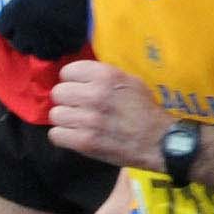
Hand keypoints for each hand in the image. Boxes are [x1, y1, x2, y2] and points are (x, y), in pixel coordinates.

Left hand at [45, 57, 165, 169]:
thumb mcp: (130, 81)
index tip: (80, 88)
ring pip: (55, 115)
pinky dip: (64, 136)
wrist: (158, 141)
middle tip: (79, 107)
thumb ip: (104, 76)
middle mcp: (95, 95)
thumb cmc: (144, 110)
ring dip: (65, 120)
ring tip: (78, 123)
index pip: (67, 71)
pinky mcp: (84, 142)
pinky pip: (56, 135)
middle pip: (58, 93)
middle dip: (67, 100)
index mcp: (106, 76)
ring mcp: (88, 120)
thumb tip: (79, 75)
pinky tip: (76, 136)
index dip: (73, 81)